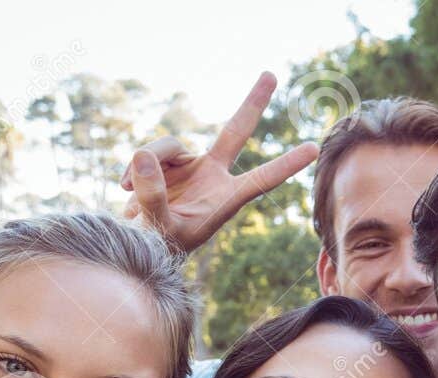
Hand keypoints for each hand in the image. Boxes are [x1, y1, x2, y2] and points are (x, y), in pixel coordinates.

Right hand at [119, 72, 320, 253]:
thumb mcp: (159, 227)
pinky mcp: (165, 161)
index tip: (313, 148)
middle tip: (271, 73)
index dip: (285, 165)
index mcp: (226, 199)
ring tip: (127, 190)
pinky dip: (132, 168)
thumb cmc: (160, 244)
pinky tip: (124, 186)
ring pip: (168, 146)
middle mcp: (213, 175)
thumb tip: (143, 155)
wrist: (140, 242)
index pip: (261, 179)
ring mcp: (190, 165)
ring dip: (146, 163)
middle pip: (235, 131)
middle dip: (253, 102)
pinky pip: (148, 152)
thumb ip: (153, 195)